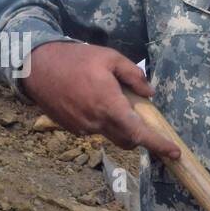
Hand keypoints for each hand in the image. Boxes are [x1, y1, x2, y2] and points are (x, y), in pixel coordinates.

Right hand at [21, 41, 180, 159]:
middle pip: (128, 140)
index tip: (174, 153)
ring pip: (110, 135)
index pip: (139, 133)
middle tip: (139, 113)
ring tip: (108, 98)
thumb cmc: (75, 58)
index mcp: (109, 106)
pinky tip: (91, 100)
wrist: (35, 66)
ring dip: (118, 125)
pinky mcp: (72, 129)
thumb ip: (133, 75)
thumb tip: (149, 93)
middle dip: (138, 133)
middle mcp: (96, 123)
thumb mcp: (110, 57)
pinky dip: (101, 121)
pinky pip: (94, 130)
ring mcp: (82, 128)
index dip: (158, 145)